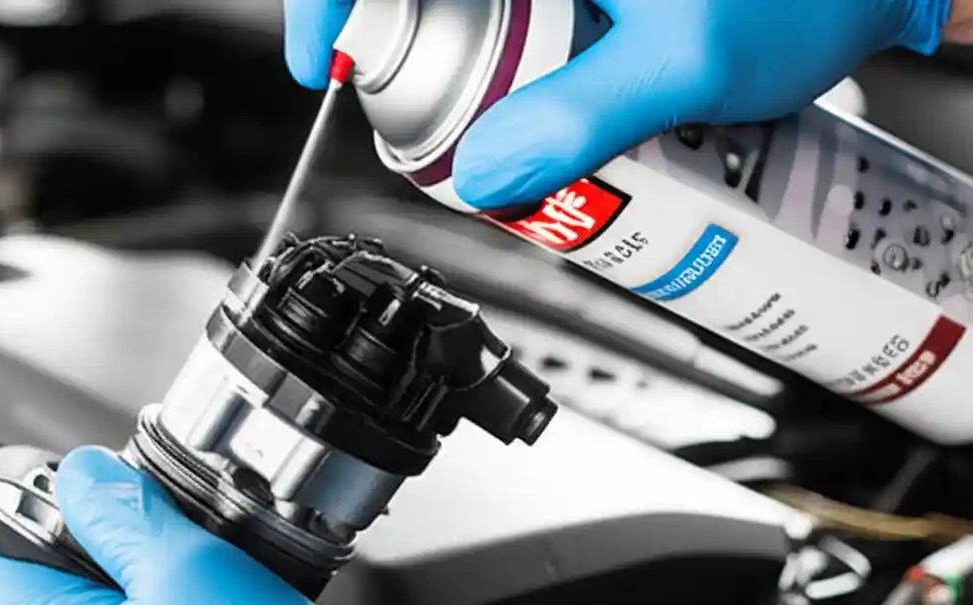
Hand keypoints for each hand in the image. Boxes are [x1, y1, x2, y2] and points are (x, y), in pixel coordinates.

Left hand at [0, 446, 413, 604]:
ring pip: (110, 599)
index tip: (55, 472)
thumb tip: (79, 472)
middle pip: (52, 575)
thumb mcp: (188, 569)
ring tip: (202, 552)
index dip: (12, 501)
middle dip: (100, 526)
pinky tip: (221, 590)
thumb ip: (121, 511)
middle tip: (157, 507)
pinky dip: (177, 596)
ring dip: (147, 559)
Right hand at [284, 0, 952, 208]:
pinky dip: (506, 60)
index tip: (327, 65)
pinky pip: (511, 13)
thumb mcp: (690, 64)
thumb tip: (488, 174)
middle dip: (408, 55)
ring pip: (468, 9)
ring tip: (503, 126)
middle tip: (439, 126)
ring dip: (462, 65)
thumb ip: (579, 121)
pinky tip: (543, 101)